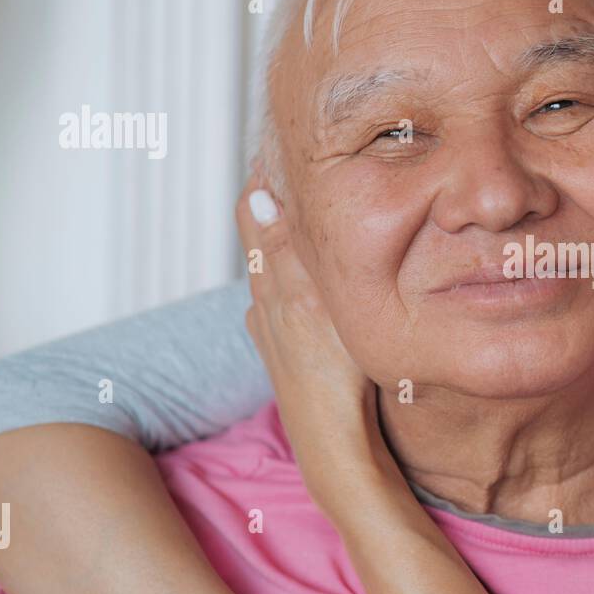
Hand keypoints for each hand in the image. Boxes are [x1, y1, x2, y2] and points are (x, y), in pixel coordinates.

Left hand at [234, 174, 375, 499]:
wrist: (338, 451)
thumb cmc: (335, 380)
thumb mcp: (316, 304)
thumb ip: (288, 250)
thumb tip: (256, 193)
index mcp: (271, 285)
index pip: (255, 209)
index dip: (268, 174)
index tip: (290, 143)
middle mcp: (265, 307)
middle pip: (263, 236)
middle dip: (279, 201)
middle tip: (307, 167)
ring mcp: (276, 334)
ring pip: (275, 271)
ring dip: (290, 240)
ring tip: (317, 215)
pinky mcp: (289, 357)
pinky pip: (286, 302)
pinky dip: (299, 278)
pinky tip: (317, 284)